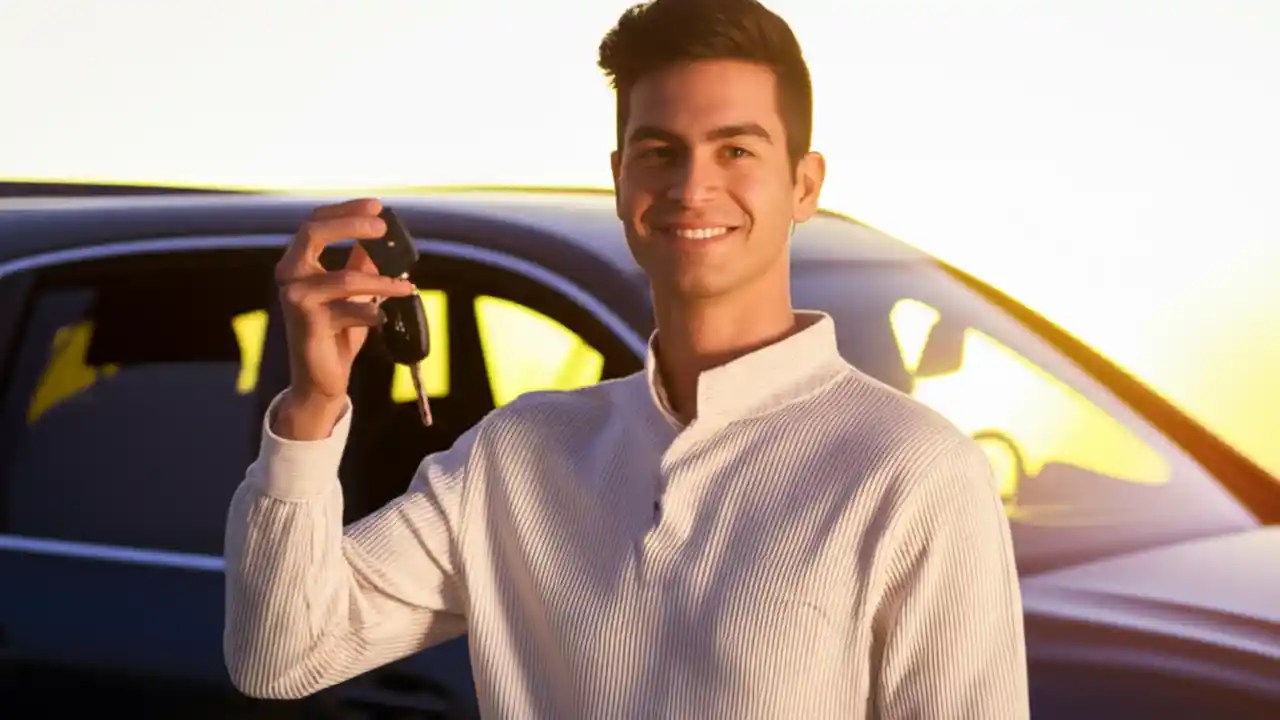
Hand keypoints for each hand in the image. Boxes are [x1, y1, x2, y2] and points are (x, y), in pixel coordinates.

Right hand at [272, 198, 415, 438]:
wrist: (321, 379)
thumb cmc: (337, 332)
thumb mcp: (353, 292)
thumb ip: (362, 264)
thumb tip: (382, 237)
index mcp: (298, 263)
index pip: (315, 222)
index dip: (345, 209)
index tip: (377, 205)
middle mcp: (289, 276)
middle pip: (312, 233)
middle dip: (351, 224)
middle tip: (383, 226)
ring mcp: (296, 300)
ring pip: (345, 278)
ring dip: (382, 282)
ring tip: (406, 286)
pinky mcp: (308, 325)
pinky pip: (351, 311)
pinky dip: (374, 312)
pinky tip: (383, 317)